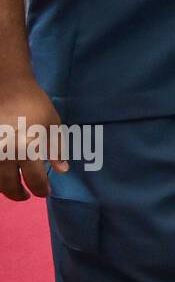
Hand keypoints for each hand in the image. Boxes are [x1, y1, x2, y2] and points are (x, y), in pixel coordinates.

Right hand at [0, 79, 68, 201]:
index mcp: (28, 148)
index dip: (40, 189)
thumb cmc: (34, 104)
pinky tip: (2, 174)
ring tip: (13, 187)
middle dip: (19, 194)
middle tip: (26, 196)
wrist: (7, 86)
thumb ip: (56, 149)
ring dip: (4, 188)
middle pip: (9, 185)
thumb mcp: (52, 125)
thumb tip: (62, 170)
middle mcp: (6, 153)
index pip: (34, 179)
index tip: (45, 192)